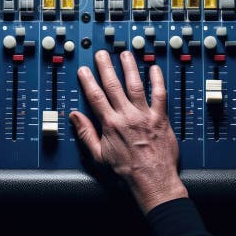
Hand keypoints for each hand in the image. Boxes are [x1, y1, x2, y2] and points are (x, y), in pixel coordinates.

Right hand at [70, 50, 187, 212]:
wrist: (153, 180)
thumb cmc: (127, 172)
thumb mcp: (99, 156)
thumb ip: (86, 134)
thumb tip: (75, 117)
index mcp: (111, 124)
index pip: (96, 97)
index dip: (88, 81)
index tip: (84, 70)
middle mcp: (127, 116)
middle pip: (114, 86)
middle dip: (106, 67)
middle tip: (101, 54)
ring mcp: (145, 115)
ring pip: (135, 85)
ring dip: (129, 68)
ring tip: (125, 54)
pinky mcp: (160, 118)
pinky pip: (160, 95)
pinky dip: (158, 81)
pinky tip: (154, 69)